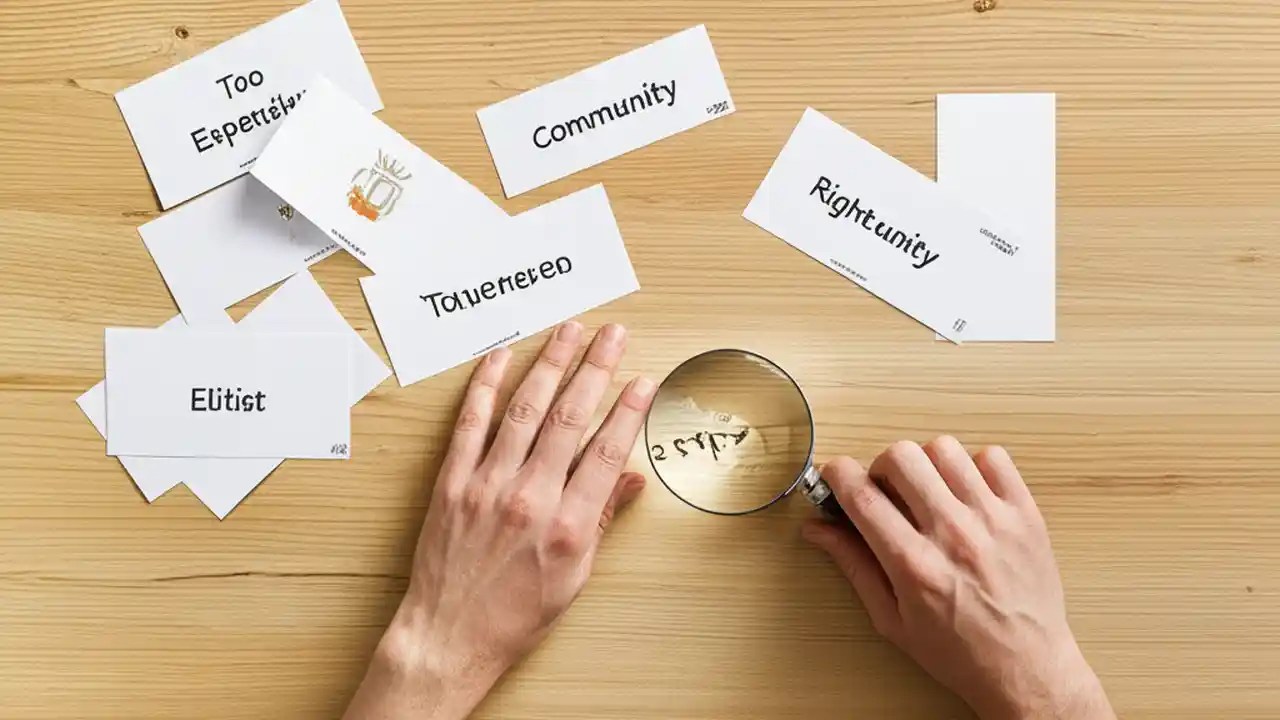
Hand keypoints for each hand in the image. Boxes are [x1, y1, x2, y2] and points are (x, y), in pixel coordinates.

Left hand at [344, 322, 654, 719]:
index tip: (643, 380)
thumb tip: (631, 479)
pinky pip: (471, 424)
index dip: (628, 410)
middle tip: (613, 334)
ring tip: (569, 332)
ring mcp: (487, 485)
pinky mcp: (452, 483)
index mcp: (569, 526)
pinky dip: (485, 387)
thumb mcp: (576, 577)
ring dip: (549, 364)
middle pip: (569, 418)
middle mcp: (530, 498)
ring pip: (524, 410)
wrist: (449, 638)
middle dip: (595, 369)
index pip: (607, 451)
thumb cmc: (514, 616)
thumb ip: (602, 520)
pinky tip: (501, 358)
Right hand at [803, 438, 1114, 719]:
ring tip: (929, 493)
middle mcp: (954, 536)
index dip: (837, 474)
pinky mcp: (1025, 513)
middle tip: (887, 493)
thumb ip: (853, 565)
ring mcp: (994, 520)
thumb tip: (816, 528)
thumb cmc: (958, 652)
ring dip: (925, 465)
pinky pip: (993, 457)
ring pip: (943, 448)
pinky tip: (966, 494)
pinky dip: (972, 467)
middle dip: (880, 467)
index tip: (834, 475)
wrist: (1027, 669)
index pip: (862, 496)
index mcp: (915, 566)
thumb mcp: (891, 619)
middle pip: (900, 457)